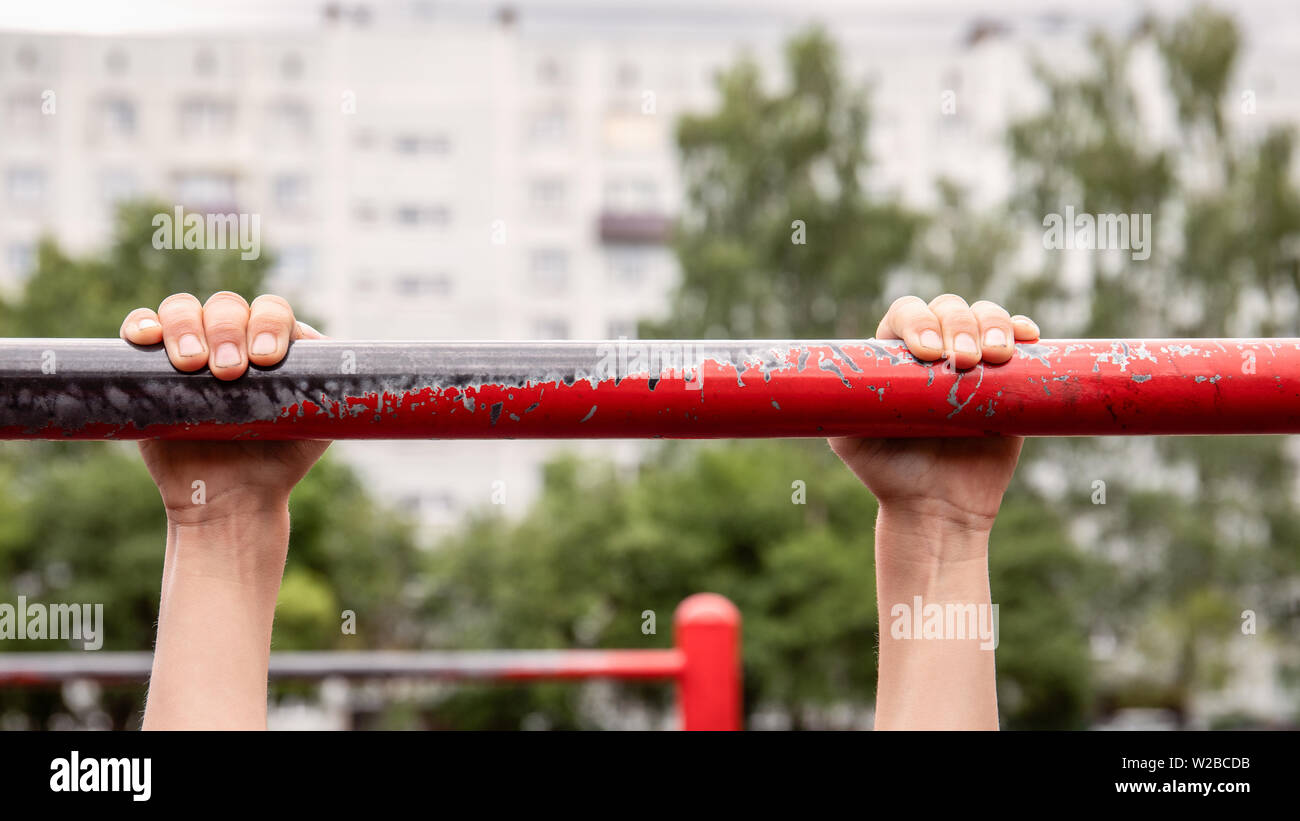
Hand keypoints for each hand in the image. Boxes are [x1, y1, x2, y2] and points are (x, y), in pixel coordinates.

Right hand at [120, 291, 328, 523]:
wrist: (233, 499)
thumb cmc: (280, 459)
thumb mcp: (318, 421)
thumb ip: (328, 387)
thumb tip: (337, 360)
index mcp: (274, 342)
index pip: (271, 311)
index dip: (268, 324)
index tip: (266, 360)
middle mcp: (232, 338)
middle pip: (227, 306)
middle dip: (227, 330)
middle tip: (229, 371)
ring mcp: (190, 348)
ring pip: (184, 310)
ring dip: (186, 327)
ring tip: (193, 364)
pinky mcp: (149, 366)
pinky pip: (141, 329)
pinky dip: (142, 324)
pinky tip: (147, 337)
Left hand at [828, 294, 1039, 535]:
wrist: (937, 508)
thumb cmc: (887, 473)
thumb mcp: (848, 438)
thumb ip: (836, 403)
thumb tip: (825, 370)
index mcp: (895, 355)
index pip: (906, 314)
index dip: (918, 322)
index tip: (926, 354)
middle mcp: (935, 351)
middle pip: (948, 309)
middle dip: (958, 325)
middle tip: (962, 361)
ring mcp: (975, 361)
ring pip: (985, 316)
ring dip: (991, 324)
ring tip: (993, 356)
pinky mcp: (1010, 380)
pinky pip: (1019, 340)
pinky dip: (1022, 329)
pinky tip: (1026, 336)